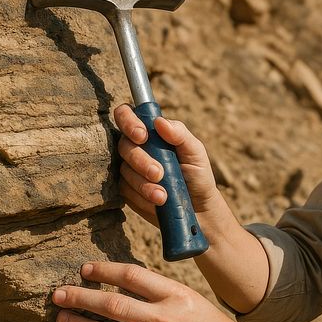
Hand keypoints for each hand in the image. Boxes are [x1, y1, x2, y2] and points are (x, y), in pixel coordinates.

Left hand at [52, 261, 258, 321]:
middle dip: (80, 297)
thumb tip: (123, 285)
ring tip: (62, 318)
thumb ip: (161, 293)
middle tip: (58, 293)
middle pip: (112, 304)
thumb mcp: (192, 299)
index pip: (132, 276)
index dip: (104, 271)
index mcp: (176, 294)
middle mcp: (165, 318)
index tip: (85, 269)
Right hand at [114, 104, 223, 227]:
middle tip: (158, 173)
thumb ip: (180, 134)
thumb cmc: (198, 174)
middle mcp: (137, 147)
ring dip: (143, 183)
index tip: (142, 136)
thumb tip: (159, 121)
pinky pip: (125, 189)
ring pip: (124, 170)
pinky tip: (157, 200)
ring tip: (163, 195)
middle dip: (140, 160)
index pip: (127, 114)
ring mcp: (129, 168)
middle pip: (124, 145)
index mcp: (152, 132)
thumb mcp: (195, 152)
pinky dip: (142, 195)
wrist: (198, 207)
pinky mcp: (126, 189)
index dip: (128, 121)